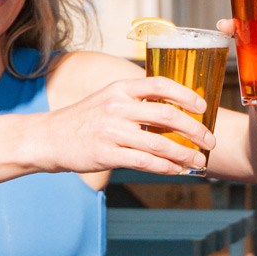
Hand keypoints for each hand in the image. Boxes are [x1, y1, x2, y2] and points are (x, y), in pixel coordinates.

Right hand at [33, 76, 214, 175]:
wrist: (47, 138)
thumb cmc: (82, 120)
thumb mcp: (107, 99)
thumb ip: (135, 101)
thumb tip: (172, 111)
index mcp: (120, 88)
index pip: (160, 85)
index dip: (186, 94)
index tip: (203, 106)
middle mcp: (117, 106)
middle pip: (167, 116)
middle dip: (195, 130)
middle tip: (209, 140)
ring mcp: (111, 131)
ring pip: (159, 144)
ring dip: (184, 154)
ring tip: (198, 161)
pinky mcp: (106, 154)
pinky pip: (144, 162)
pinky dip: (164, 167)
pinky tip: (175, 170)